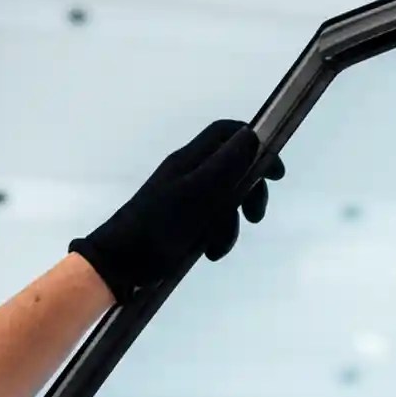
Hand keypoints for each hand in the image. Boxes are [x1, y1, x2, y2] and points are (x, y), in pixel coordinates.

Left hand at [69, 120, 285, 302]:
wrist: (121, 262)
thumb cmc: (158, 225)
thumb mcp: (197, 193)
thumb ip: (225, 164)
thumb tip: (252, 135)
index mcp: (191, 160)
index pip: (229, 133)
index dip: (256, 145)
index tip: (274, 174)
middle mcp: (190, 172)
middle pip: (235, 169)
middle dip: (249, 193)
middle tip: (254, 216)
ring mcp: (187, 196)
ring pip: (226, 200)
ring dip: (231, 224)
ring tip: (219, 247)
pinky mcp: (185, 219)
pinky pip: (214, 221)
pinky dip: (218, 236)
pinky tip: (210, 252)